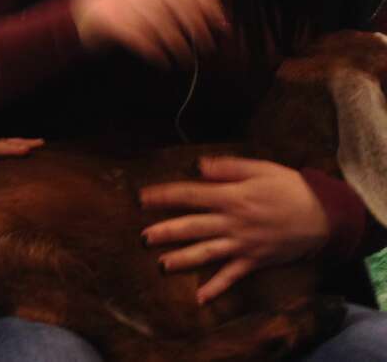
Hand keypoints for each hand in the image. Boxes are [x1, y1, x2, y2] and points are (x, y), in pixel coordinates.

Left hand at [0, 138, 43, 202]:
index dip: (10, 150)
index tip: (26, 151)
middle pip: (3, 144)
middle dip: (21, 143)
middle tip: (41, 144)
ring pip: (4, 148)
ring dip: (21, 145)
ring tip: (40, 145)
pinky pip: (2, 157)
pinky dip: (15, 154)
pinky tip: (27, 157)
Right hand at [70, 0, 228, 67]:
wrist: (78, 16)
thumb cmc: (120, 4)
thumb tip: (215, 8)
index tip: (217, 19)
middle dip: (193, 25)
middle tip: (205, 42)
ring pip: (156, 19)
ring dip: (174, 42)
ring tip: (184, 55)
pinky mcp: (102, 15)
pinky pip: (137, 35)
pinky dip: (152, 50)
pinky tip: (162, 58)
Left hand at [139, 157, 328, 303]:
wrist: (324, 215)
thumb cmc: (290, 187)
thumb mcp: (260, 168)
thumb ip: (228, 167)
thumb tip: (199, 166)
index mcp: (232, 197)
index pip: (190, 195)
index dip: (164, 196)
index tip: (142, 198)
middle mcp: (233, 222)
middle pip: (193, 227)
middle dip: (166, 232)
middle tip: (142, 238)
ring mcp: (243, 244)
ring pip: (207, 253)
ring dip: (183, 260)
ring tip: (161, 265)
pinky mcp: (255, 260)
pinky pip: (232, 276)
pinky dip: (217, 288)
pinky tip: (200, 298)